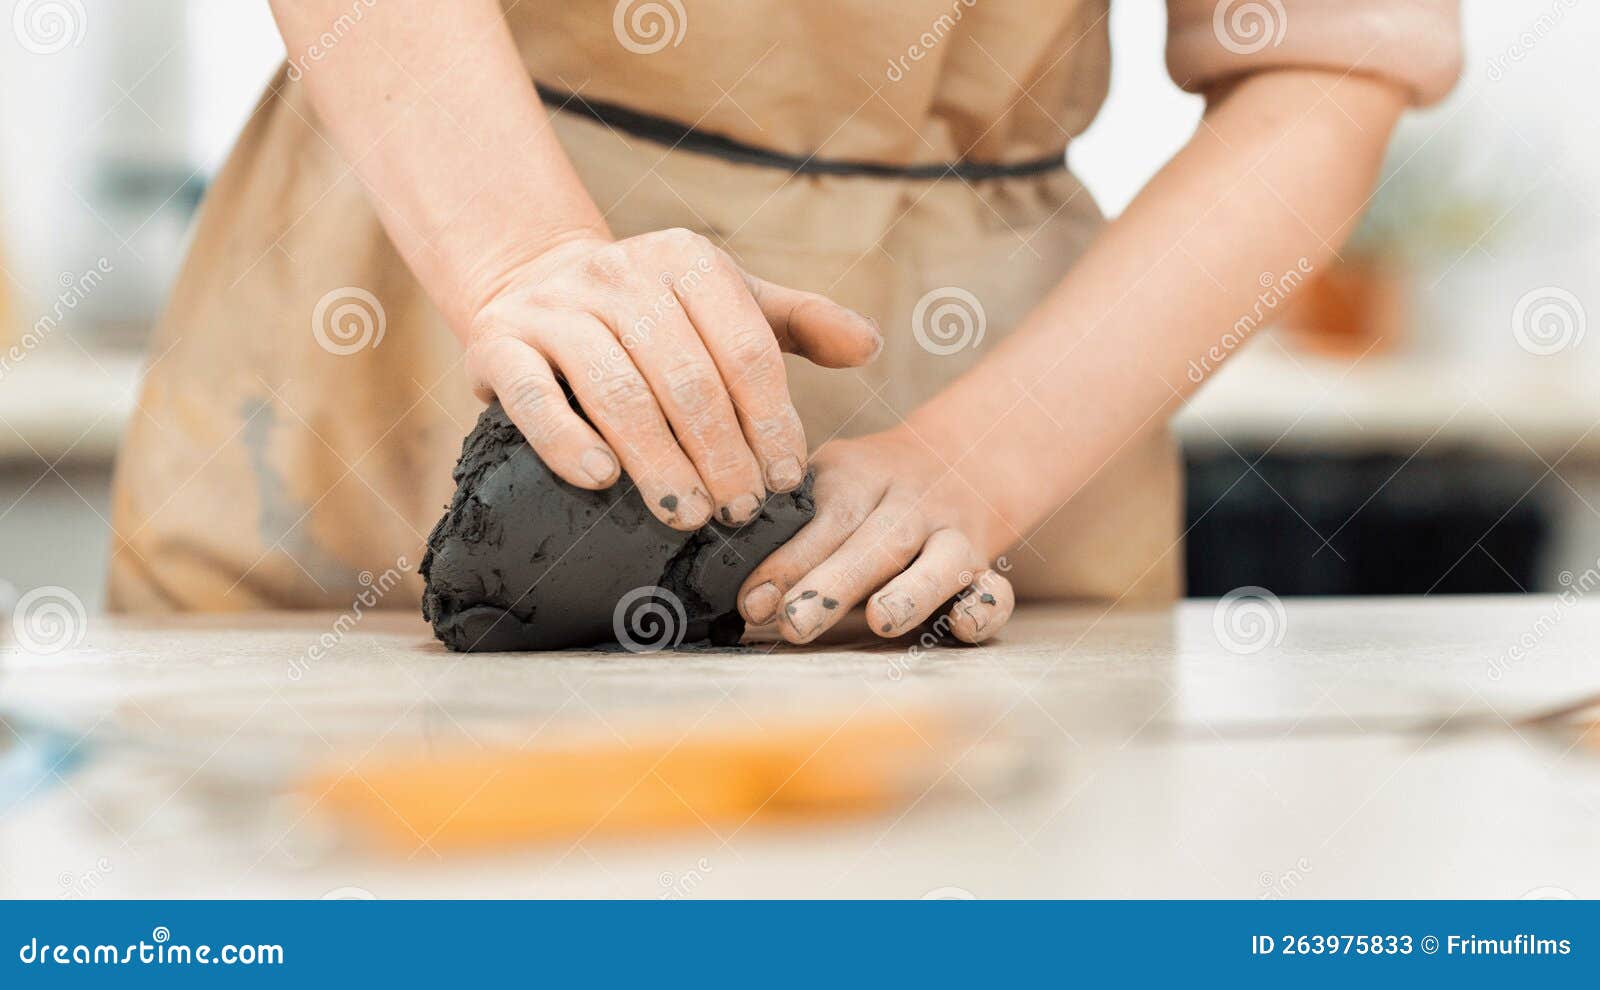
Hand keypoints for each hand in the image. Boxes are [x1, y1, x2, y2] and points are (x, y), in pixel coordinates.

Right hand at [464, 229, 881, 529]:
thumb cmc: (653, 313)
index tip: (785, 478)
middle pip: (687, 378)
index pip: (744, 348)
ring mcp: (555, 308)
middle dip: (723, 455)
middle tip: (742, 511)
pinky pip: (536, 398)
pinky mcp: (497, 344)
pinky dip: (568, 442)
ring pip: (618, 393)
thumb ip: (799, 325)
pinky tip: (603, 482)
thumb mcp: (728, 304)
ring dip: (661, 464)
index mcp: (686, 260)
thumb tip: (871, 346)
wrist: (530, 281)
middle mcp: (619, 273)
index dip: (771, 420)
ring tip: (690, 516)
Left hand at [737, 431, 1017, 644]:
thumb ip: (785, 521)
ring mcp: (951, 534)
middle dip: (832, 582)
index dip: (786, 558)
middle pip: (873, 541)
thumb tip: (709, 571)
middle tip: (794, 622)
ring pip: (938, 564)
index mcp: (855, 478)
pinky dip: (983, 606)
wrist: (969, 452)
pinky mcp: (984, 567)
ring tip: (882, 620)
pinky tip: (961, 623)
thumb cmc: (870, 489)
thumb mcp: (829, 482)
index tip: (750, 599)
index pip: (820, 516)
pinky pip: (994, 590)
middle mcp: (906, 504)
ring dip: (910, 592)